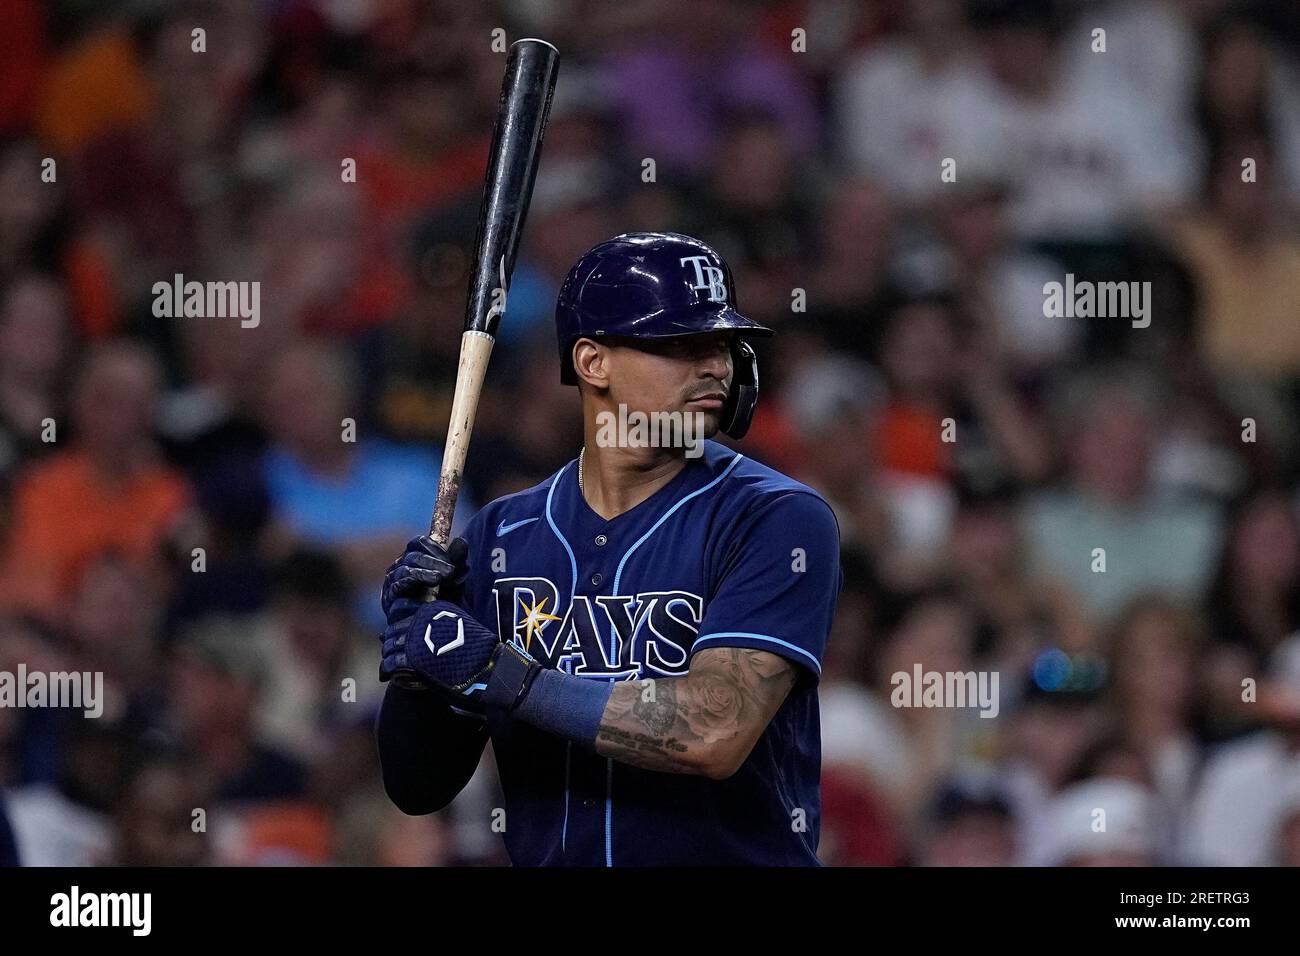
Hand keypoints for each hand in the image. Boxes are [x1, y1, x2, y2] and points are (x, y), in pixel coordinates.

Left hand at [380, 600, 501, 706]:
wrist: (484, 666)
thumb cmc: (473, 649)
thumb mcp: (457, 626)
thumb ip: (435, 626)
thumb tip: (416, 629)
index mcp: (433, 610)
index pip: (404, 615)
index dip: (398, 628)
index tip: (395, 636)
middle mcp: (423, 620)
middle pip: (395, 630)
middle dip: (391, 642)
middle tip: (390, 652)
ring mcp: (417, 637)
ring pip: (391, 645)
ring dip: (389, 655)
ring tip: (390, 664)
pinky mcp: (414, 656)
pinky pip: (393, 662)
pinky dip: (390, 668)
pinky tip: (390, 673)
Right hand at [381, 536, 468, 618]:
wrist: (439, 627)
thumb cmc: (445, 599)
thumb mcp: (455, 580)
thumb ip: (458, 561)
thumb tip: (460, 541)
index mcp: (414, 559)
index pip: (417, 544)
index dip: (433, 546)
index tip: (450, 556)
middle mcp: (400, 569)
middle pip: (411, 557)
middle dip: (432, 561)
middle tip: (450, 570)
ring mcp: (392, 587)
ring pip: (403, 573)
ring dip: (422, 574)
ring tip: (439, 578)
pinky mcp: (390, 605)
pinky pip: (397, 594)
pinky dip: (411, 592)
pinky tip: (426, 597)